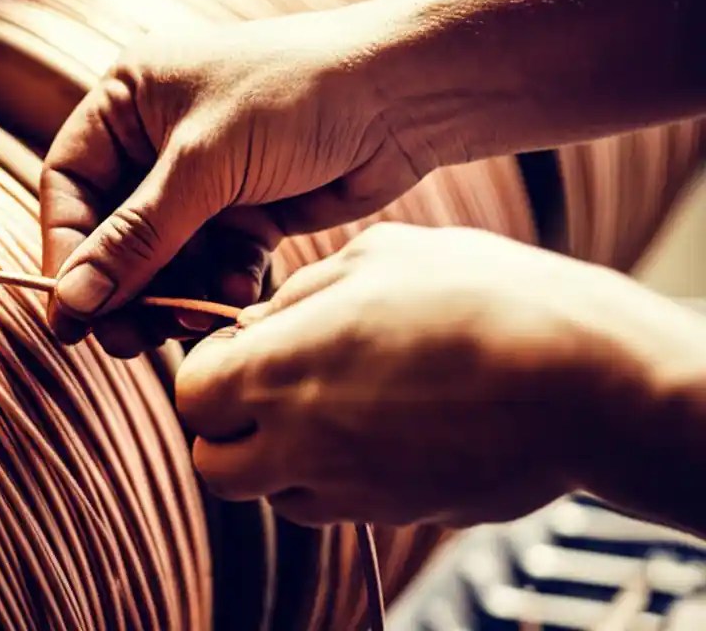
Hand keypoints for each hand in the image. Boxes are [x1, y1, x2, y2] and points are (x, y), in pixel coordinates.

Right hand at [41, 7, 443, 354]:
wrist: (406, 94)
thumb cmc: (298, 96)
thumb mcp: (204, 165)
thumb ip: (136, 239)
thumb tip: (70, 302)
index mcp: (130, 99)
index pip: (70, 186)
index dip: (66, 251)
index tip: (72, 312)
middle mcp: (158, 137)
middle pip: (114, 232)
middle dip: (125, 286)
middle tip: (128, 340)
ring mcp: (206, 177)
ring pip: (165, 257)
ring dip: (176, 292)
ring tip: (193, 318)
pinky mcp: (249, 209)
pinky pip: (214, 261)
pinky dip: (222, 282)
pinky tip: (242, 290)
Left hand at [176, 223, 705, 526]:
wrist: (581, 378)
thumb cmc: (481, 299)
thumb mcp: (374, 257)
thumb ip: (298, 295)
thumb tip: (262, 320)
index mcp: (277, 372)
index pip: (190, 396)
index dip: (208, 369)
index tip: (240, 346)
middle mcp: (300, 444)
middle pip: (214, 467)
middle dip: (228, 431)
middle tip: (270, 388)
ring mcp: (351, 490)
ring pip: (275, 496)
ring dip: (281, 459)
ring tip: (335, 405)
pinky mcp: (399, 515)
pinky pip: (340, 507)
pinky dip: (338, 478)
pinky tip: (385, 428)